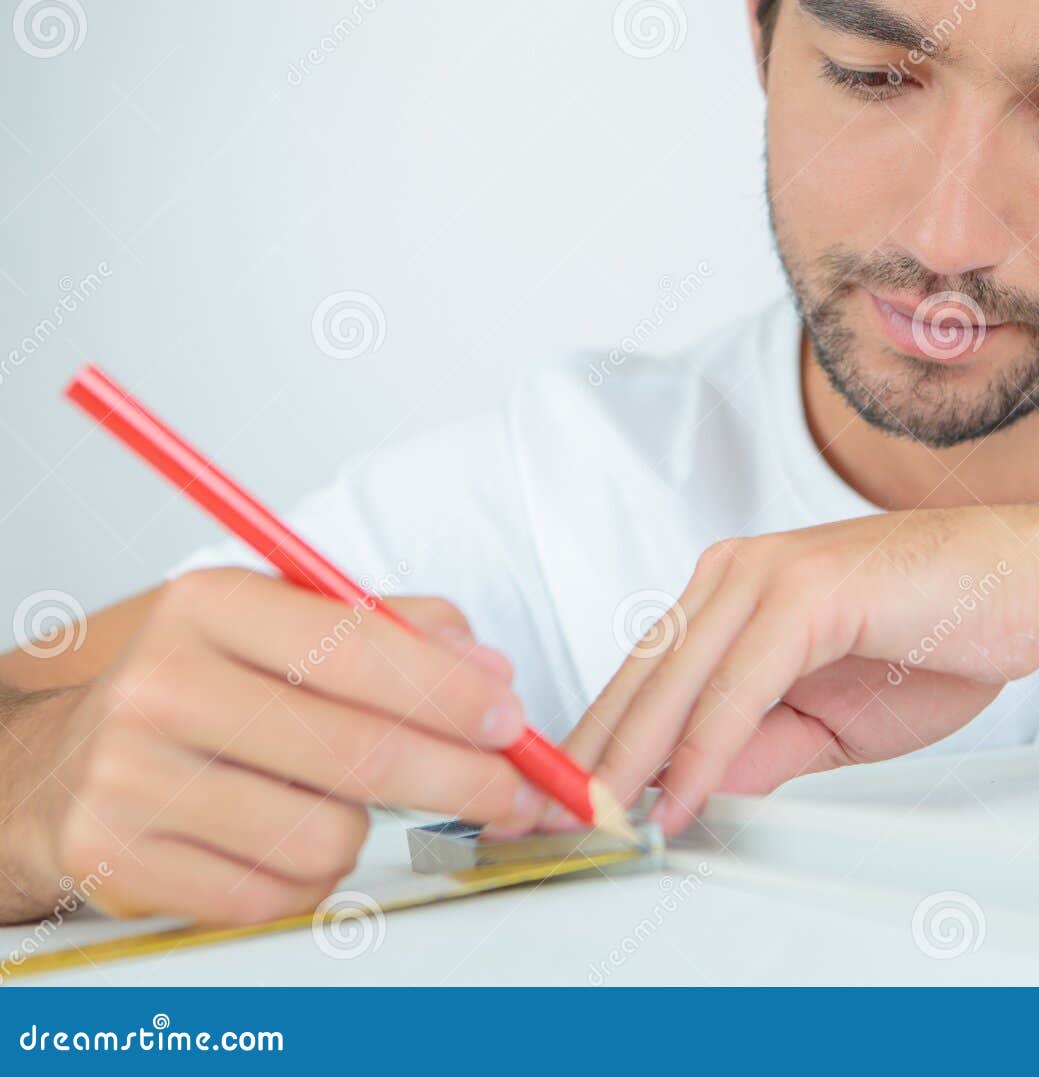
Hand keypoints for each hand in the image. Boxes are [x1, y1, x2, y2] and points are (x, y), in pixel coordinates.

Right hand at [23, 568, 541, 924]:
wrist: (62, 766)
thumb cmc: (205, 689)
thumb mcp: (286, 624)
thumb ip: (395, 631)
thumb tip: (489, 670)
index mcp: (209, 604)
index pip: (356, 649)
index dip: (450, 693)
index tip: (511, 722)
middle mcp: (160, 683)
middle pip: (357, 752)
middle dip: (463, 780)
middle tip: (515, 793)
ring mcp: (130, 777)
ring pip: (326, 835)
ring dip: (364, 830)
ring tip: (336, 801)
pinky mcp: (118, 860)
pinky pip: (275, 894)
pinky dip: (309, 880)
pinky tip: (287, 840)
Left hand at [555, 505, 1038, 834]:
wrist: (1029, 590)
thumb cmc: (937, 638)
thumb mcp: (825, 721)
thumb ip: (754, 749)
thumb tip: (683, 794)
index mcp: (728, 595)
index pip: (641, 682)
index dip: (596, 750)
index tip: (559, 809)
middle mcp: (732, 575)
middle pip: (639, 681)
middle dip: (588, 761)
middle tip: (543, 826)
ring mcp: (766, 576)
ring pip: (675, 683)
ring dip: (627, 762)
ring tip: (590, 824)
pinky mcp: (807, 591)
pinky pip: (737, 685)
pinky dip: (702, 748)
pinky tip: (675, 797)